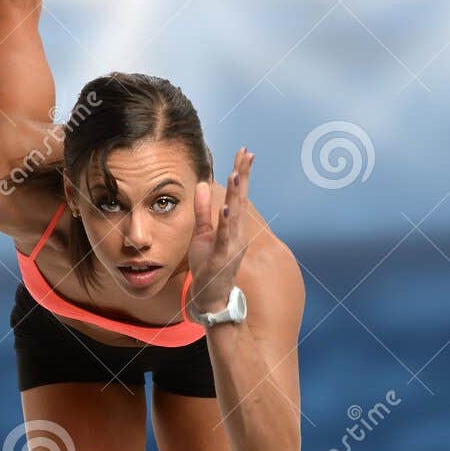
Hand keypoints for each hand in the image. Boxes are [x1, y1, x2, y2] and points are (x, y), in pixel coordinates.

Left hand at [187, 148, 253, 317]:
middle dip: (243, 176)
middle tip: (246, 154)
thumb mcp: (202, 233)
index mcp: (233, 226)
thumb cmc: (208, 265)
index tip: (244, 153)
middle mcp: (237, 233)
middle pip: (241, 199)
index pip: (238, 195)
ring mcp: (231, 245)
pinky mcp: (221, 257)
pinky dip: (226, 223)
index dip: (241, 173)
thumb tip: (202, 184)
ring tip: (237, 174)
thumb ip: (202, 210)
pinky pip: (224, 237)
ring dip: (236, 195)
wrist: (211, 297)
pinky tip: (226, 209)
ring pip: (235, 216)